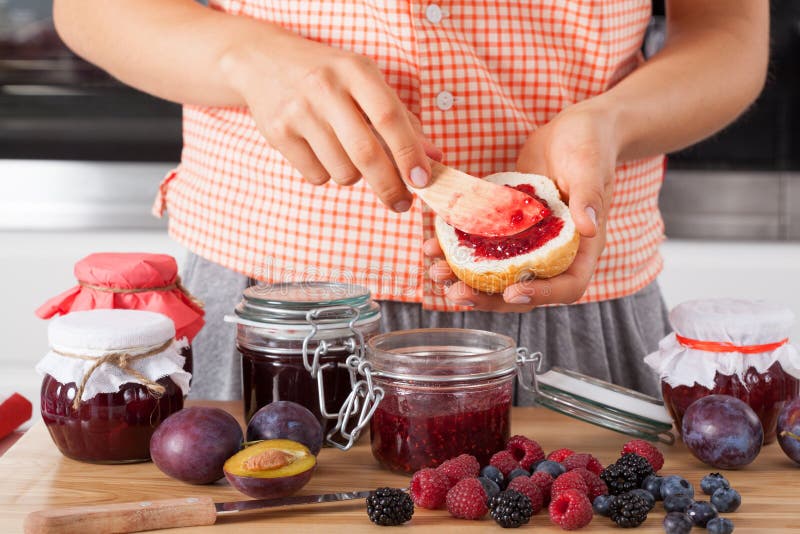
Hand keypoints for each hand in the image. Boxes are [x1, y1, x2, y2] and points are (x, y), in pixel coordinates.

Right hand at [225, 29, 441, 211]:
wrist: (262, 61)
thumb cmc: (329, 76)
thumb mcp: (365, 83)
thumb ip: (401, 119)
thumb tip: (434, 158)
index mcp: (356, 70)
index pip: (389, 117)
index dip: (409, 153)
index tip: (422, 181)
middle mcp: (325, 88)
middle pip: (366, 153)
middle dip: (389, 186)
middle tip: (401, 204)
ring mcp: (298, 111)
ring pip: (342, 171)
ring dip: (353, 175)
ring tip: (346, 154)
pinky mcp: (277, 133)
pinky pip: (316, 176)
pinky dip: (326, 174)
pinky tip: (320, 150)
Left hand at [425, 101, 616, 310]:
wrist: (571, 128)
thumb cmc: (590, 144)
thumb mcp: (590, 166)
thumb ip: (589, 196)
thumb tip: (589, 228)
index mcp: (582, 246)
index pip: (567, 286)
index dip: (541, 295)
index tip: (512, 292)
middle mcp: (554, 251)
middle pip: (524, 289)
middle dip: (488, 296)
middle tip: (456, 293)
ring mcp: (528, 242)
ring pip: (497, 273)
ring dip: (465, 278)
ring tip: (436, 273)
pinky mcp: (508, 227)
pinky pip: (483, 246)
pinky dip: (458, 250)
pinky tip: (433, 245)